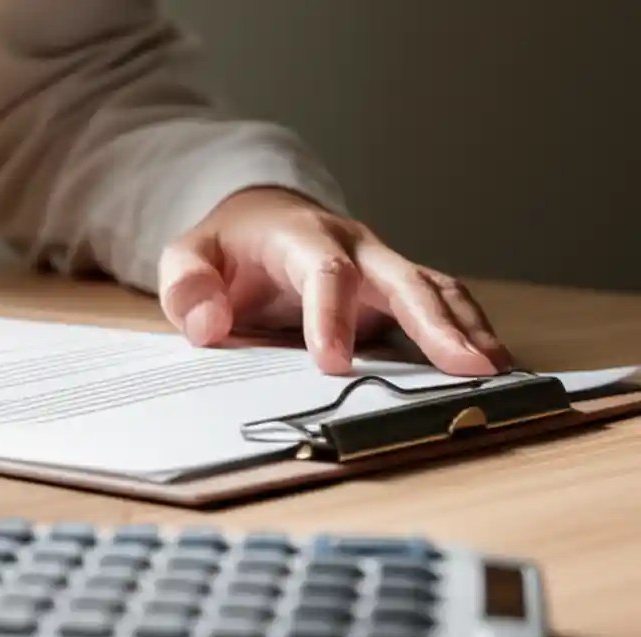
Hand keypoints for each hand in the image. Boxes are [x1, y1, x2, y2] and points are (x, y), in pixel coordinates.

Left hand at [158, 187, 511, 374]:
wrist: (261, 220)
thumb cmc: (225, 250)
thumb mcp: (186, 259)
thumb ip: (187, 288)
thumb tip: (209, 324)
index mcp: (299, 237)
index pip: (323, 272)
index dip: (331, 316)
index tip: (331, 364)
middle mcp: (354, 246)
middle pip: (401, 278)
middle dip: (433, 322)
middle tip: (464, 367)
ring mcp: (383, 266)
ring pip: (435, 289)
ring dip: (465, 328)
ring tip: (493, 373)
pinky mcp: (397, 290)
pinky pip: (442, 304)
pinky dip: (468, 331)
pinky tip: (489, 367)